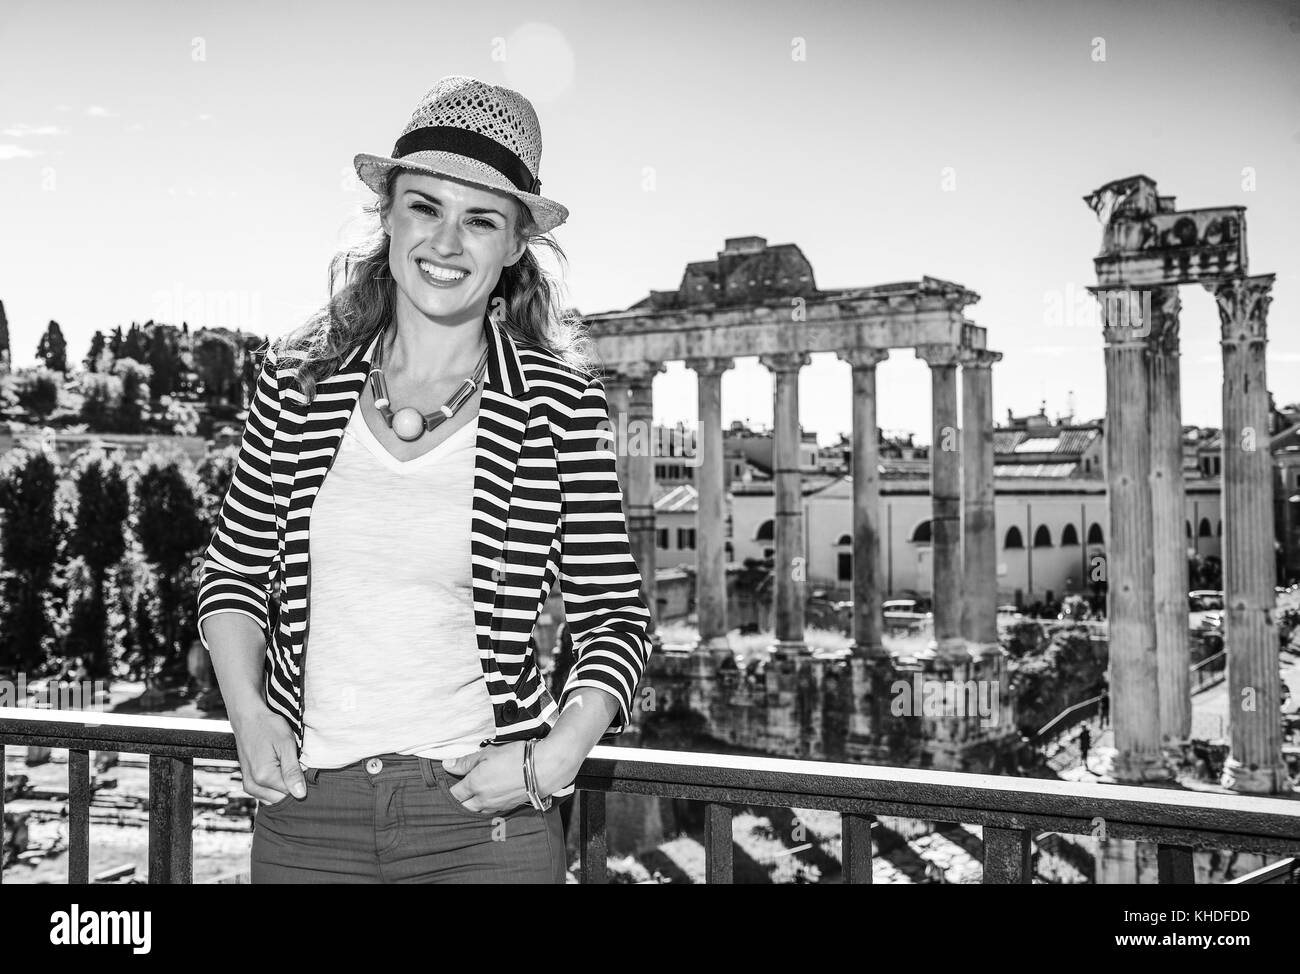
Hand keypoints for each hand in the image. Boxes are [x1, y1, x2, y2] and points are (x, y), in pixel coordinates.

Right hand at [230, 705, 306, 803]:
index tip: (304, 769)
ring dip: (283, 788)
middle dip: (292, 788)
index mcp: (264, 777)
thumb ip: (292, 772)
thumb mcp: (286, 745)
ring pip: (274, 799)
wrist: (248, 718)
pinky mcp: (248, 782)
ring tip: (286, 766)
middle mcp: (253, 786)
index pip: (291, 794)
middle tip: (295, 766)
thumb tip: (300, 795)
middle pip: (281, 800)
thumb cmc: (268, 727)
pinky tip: (279, 770)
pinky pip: (265, 794)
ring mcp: (249, 786)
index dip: (302, 783)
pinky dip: (275, 786)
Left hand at [442, 738, 574, 814]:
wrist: (542, 768)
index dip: (448, 789)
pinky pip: (491, 811)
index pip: (454, 794)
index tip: (448, 782)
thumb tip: (446, 765)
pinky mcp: (507, 808)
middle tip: (460, 790)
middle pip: (463, 807)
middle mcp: (483, 799)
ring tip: (474, 794)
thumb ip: (466, 762)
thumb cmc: (516, 757)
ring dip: (472, 805)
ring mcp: (496, 806)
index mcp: (475, 784)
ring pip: (476, 811)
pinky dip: (486, 806)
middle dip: (459, 800)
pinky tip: (490, 797)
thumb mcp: (488, 753)